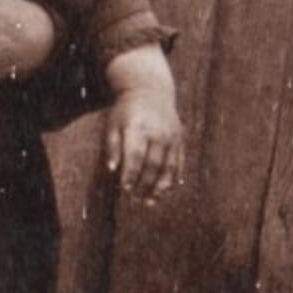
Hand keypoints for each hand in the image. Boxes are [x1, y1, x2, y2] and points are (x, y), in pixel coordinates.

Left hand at [108, 50, 184, 198]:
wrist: (151, 91)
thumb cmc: (126, 111)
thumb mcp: (113, 124)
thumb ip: (112, 146)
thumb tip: (112, 170)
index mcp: (138, 128)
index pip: (135, 156)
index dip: (131, 174)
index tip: (124, 189)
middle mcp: (158, 133)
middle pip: (153, 165)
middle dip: (145, 185)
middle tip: (136, 200)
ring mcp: (172, 137)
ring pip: (169, 167)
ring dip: (161, 187)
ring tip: (151, 201)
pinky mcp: (180, 139)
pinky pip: (179, 162)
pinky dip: (174, 178)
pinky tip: (168, 190)